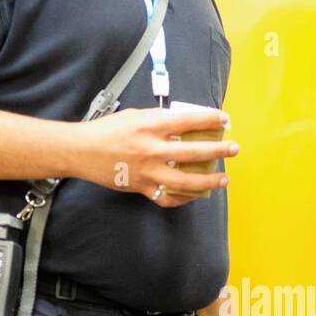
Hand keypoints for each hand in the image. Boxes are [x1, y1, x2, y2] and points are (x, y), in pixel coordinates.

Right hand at [72, 107, 238, 206]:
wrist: (82, 150)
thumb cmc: (107, 130)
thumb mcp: (135, 116)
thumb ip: (159, 120)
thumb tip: (184, 124)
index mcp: (150, 126)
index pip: (188, 121)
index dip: (209, 120)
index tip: (224, 120)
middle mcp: (152, 149)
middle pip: (193, 152)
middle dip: (218, 150)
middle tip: (234, 149)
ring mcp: (148, 171)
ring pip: (185, 181)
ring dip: (208, 181)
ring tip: (223, 179)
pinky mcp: (141, 187)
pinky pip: (167, 198)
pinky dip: (182, 199)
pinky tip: (194, 195)